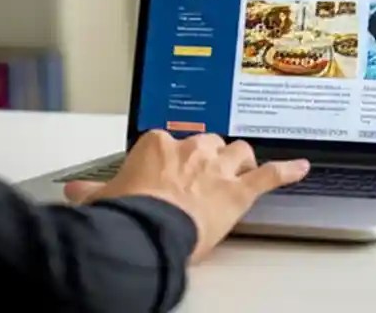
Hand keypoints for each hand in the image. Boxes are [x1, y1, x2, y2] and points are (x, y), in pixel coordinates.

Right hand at [64, 130, 309, 261]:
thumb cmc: (128, 213)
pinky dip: (287, 171)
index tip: (170, 171)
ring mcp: (217, 169)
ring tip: (242, 167)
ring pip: (238, 152)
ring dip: (240, 160)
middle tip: (204, 173)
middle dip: (208, 156)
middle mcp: (191, 150)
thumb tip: (75, 191)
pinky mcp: (238, 192)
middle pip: (209, 143)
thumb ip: (93, 191)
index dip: (173, 159)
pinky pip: (269, 176)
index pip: (170, 143)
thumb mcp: (104, 197)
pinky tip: (300, 167)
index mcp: (158, 145)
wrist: (148, 231)